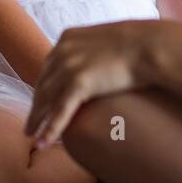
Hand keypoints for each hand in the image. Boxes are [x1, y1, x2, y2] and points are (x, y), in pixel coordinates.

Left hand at [26, 19, 169, 147]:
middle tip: (31, 123)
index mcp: (67, 38)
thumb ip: (95, 50)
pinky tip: (42, 143)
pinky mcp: (79, 83)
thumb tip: (100, 62)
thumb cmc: (139, 43)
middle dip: (36, 105)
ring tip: (32, 136)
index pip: (49, 67)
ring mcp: (68, 66)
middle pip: (42, 84)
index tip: (40, 100)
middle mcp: (62, 51)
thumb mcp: (107, 41)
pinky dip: (49, 129)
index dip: (43, 86)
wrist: (150, 45)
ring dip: (36, 120)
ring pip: (45, 99)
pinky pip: (59, 112)